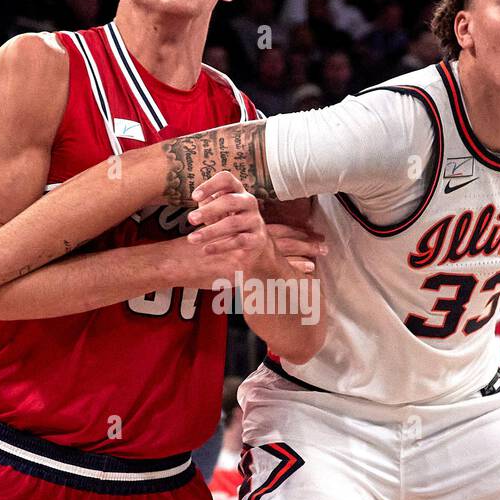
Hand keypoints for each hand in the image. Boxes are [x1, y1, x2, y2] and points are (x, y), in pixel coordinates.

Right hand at [172, 222, 325, 290]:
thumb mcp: (211, 236)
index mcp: (242, 231)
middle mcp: (247, 240)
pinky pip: (271, 268)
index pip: (273, 228)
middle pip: (282, 238)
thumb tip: (238, 241)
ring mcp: (246, 254)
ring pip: (280, 252)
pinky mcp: (243, 268)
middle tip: (324, 243)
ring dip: (301, 253)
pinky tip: (305, 271)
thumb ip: (227, 236)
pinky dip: (290, 268)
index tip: (309, 231)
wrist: (175, 262)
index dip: (292, 229)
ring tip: (320, 257)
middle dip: (304, 241)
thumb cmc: (191, 251)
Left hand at [187, 171, 272, 271]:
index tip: (194, 197)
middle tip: (191, 219)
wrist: (253, 241)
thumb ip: (207, 203)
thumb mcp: (217, 209)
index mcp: (237, 190)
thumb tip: (201, 205)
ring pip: (232, 223)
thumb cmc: (230, 219)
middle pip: (229, 201)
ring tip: (192, 239)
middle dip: (208, 210)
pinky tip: (206, 250)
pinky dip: (220, 246)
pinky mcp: (257, 238)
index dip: (210, 186)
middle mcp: (248, 202)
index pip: (226, 179)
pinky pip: (238, 241)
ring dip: (210, 231)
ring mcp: (254, 220)